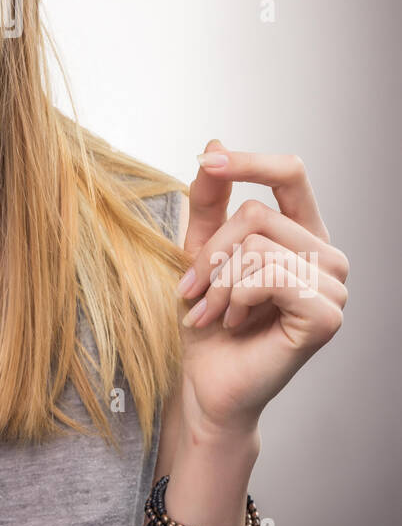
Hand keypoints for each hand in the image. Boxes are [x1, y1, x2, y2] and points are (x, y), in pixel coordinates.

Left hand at [175, 139, 349, 438]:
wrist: (205, 382)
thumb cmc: (206, 321)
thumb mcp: (200, 248)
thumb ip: (209, 198)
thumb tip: (215, 143)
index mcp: (302, 233)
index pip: (290, 173)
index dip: (250, 162)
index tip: (209, 160)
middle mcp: (326, 255)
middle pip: (258, 213)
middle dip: (211, 252)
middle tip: (192, 290)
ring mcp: (333, 287)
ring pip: (259, 247)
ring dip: (219, 282)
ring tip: (210, 312)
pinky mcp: (327, 316)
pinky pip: (271, 277)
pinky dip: (237, 297)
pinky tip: (233, 323)